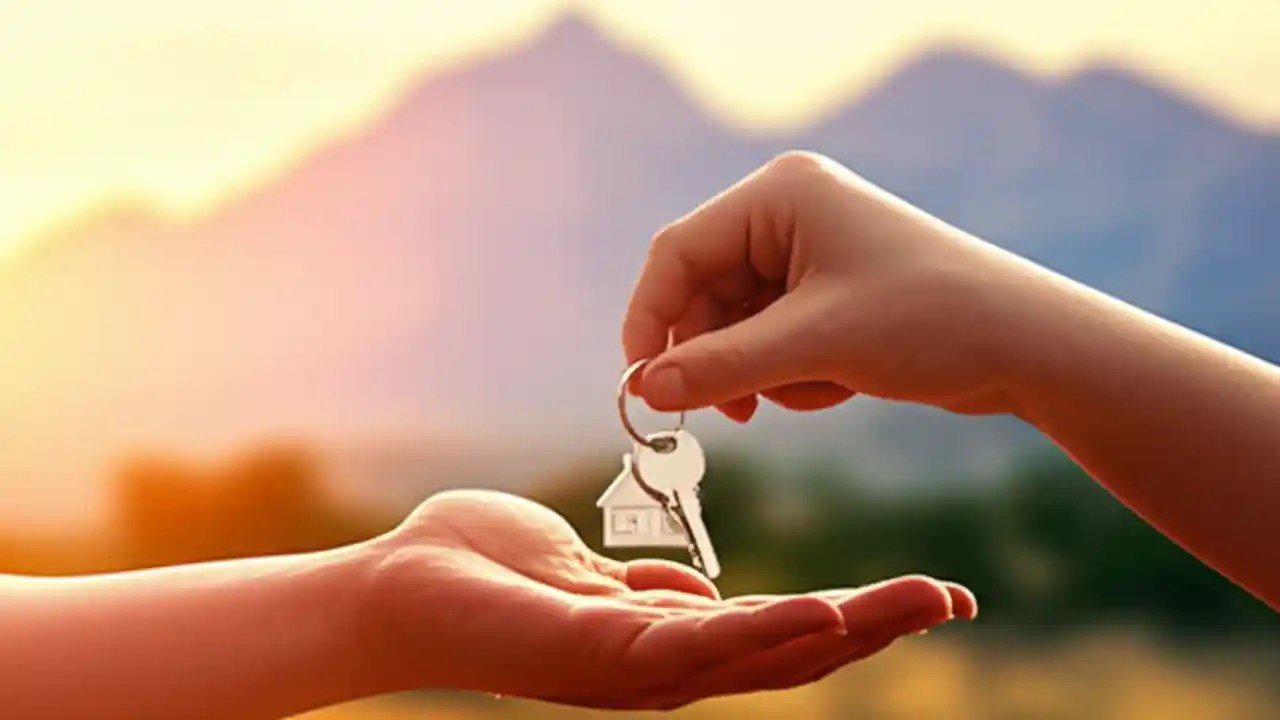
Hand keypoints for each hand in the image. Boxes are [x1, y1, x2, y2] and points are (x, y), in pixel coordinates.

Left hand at [364, 490, 973, 708]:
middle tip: (953, 601)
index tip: (921, 591)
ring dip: (842, 633)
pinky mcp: (599, 659)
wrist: (399, 589)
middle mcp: (660, 666)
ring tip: (916, 603)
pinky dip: (764, 630)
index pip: (773, 630)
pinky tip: (819, 612)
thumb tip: (699, 591)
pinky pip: (694, 643)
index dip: (850, 618)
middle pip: (785, 651)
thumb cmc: (483, 569)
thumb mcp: (583, 570)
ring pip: (757, 654)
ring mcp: (633, 670)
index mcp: (660, 639)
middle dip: (872, 630)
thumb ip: (643, 587)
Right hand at [623, 150, 1043, 420]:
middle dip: (716, 357)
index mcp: (779, 195)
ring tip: (813, 388)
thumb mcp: (814, 347)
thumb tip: (642, 392)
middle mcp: (788, 215)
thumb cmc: (929, 322)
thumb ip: (720, 367)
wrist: (1027, 347)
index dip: (650, 319)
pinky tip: (839, 384)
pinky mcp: (828, 295)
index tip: (641, 387)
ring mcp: (810, 256)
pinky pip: (772, 341)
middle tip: (726, 414)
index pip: (677, 252)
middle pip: (703, 294)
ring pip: (736, 326)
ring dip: (760, 372)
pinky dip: (792, 374)